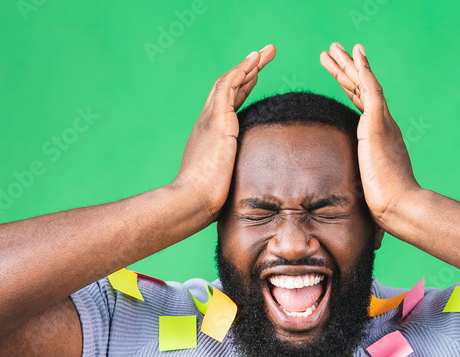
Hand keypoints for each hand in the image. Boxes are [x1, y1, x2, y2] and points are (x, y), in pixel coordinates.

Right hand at [171, 44, 275, 225]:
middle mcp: (207, 122)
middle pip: (229, 88)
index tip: (255, 77)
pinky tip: (254, 61)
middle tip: (263, 55)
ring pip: (230, 82)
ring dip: (250, 64)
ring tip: (267, 51)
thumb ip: (235, 178)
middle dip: (248, 70)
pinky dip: (241, 71)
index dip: (242, 88)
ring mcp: (211, 120)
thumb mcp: (225, 184)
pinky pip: (229, 87)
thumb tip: (249, 189)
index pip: (228, 105)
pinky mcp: (217, 121)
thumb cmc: (206, 201)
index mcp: (210, 136)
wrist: (192, 202)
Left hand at [320, 42, 420, 228]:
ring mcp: (382, 123)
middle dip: (344, 69)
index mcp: (379, 138)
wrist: (400, 206)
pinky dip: (363, 70)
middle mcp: (384, 125)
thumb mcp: (366, 187)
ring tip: (331, 47)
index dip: (351, 86)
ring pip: (362, 84)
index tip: (341, 73)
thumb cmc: (385, 205)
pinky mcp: (378, 124)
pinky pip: (370, 90)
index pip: (362, 105)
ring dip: (346, 64)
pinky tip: (355, 54)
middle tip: (331, 51)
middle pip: (360, 89)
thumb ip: (358, 181)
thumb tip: (343, 195)